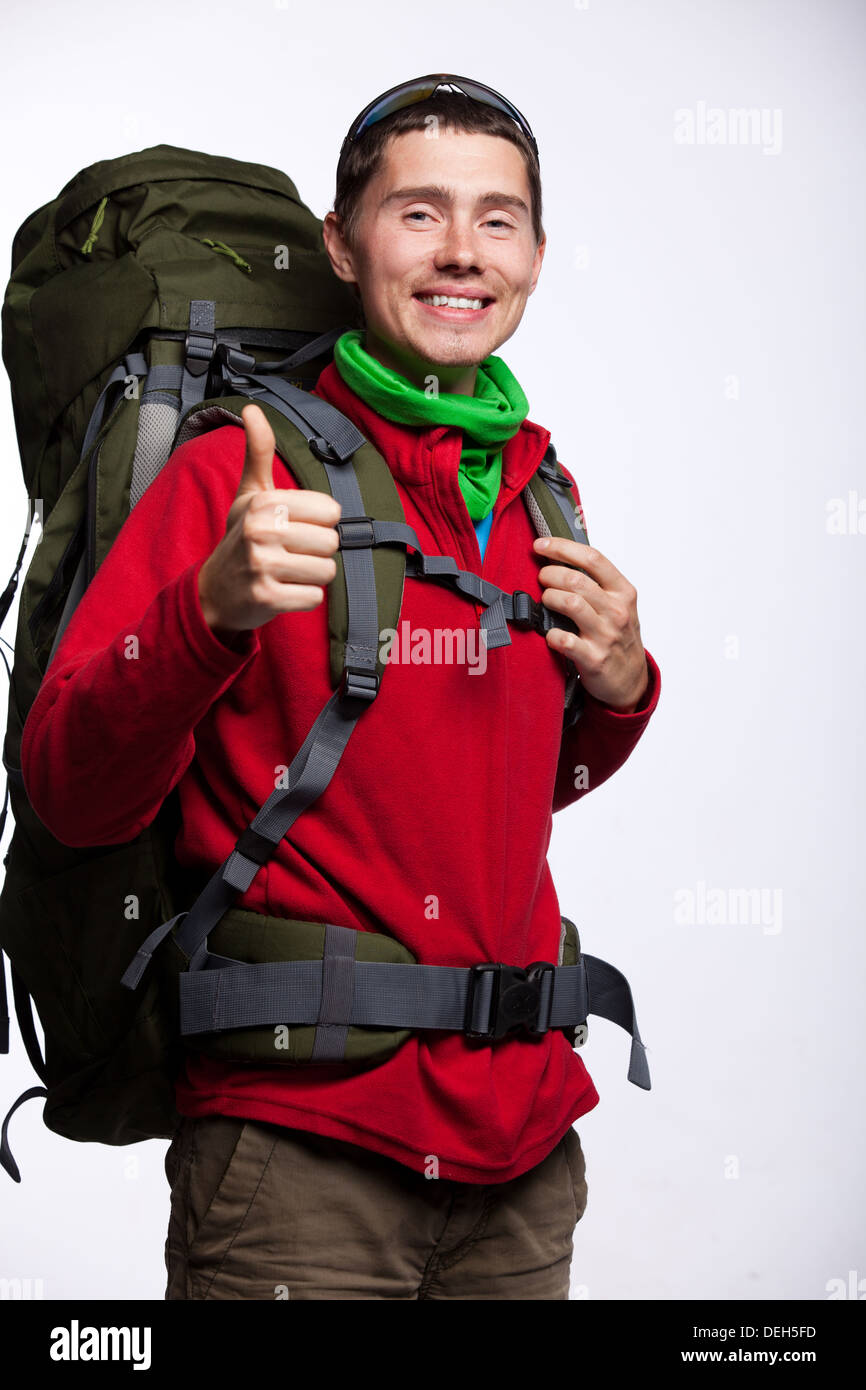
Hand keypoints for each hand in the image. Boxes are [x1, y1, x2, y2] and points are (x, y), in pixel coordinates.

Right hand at [198, 403, 341, 634]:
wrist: (214, 592)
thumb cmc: (240, 538)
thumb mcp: (249, 493)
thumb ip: (259, 452)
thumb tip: (253, 409)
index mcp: (263, 501)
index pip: (331, 511)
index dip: (319, 523)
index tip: (294, 528)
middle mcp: (261, 531)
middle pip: (332, 543)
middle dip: (317, 552)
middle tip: (290, 553)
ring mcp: (262, 566)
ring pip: (326, 571)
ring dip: (312, 576)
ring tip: (288, 572)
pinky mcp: (267, 598)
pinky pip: (314, 598)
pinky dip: (304, 598)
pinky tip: (282, 590)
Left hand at [532, 536, 648, 711]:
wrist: (631, 680)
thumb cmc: (618, 637)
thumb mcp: (618, 605)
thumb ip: (596, 583)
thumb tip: (559, 558)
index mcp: (623, 592)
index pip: (592, 558)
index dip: (562, 547)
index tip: (541, 545)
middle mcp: (617, 611)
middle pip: (576, 579)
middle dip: (550, 574)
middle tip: (541, 578)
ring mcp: (606, 635)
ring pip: (570, 603)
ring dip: (549, 598)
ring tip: (545, 601)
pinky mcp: (594, 658)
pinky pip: (564, 639)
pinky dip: (550, 634)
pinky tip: (549, 633)